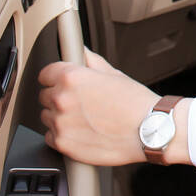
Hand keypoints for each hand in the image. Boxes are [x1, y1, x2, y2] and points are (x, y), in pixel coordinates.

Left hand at [37, 49, 171, 166]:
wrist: (150, 131)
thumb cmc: (137, 104)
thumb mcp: (115, 75)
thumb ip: (91, 61)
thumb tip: (81, 52)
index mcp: (72, 77)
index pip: (45, 73)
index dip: (56, 77)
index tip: (62, 82)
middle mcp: (62, 99)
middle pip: (44, 96)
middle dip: (60, 97)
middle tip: (82, 103)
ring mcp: (60, 123)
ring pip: (47, 117)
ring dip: (60, 117)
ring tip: (85, 118)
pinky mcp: (63, 144)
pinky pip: (51, 137)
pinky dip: (62, 135)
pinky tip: (82, 132)